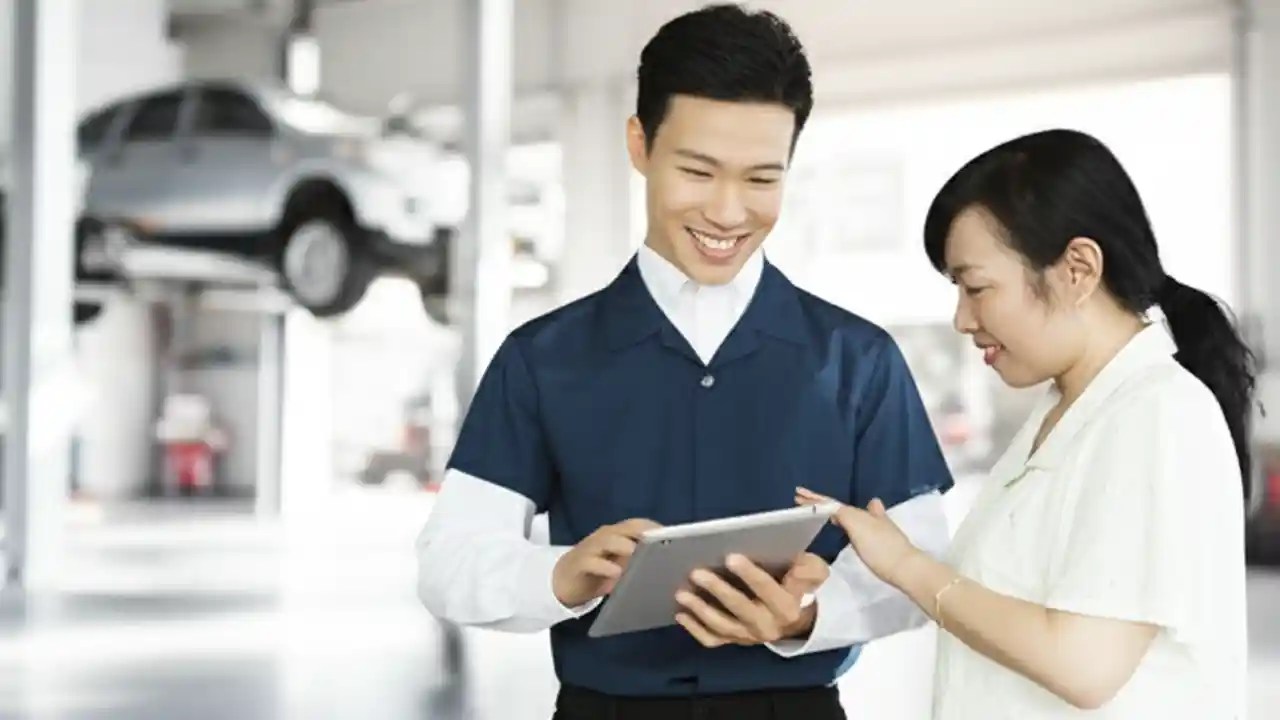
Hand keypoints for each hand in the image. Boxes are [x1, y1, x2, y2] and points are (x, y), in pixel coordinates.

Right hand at [552, 518, 660, 607]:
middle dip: (645, 534)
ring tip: (642, 557)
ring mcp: (591, 547)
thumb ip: (638, 563)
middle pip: (627, 529)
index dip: (656, 529)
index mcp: (618, 534)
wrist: (563, 581)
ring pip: (610, 540)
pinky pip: (593, 562)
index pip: (639, 525)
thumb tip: (667, 568)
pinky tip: (617, 575)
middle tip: (661, 544)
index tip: (675, 538)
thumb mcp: (620, 566)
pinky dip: (606, 568)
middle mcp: (606, 536)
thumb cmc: (599, 572)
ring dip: (626, 547)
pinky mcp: (579, 563)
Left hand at [674, 552, 828, 647]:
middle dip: (718, 590)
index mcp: (787, 607)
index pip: (767, 589)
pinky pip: (711, 639)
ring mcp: (748, 636)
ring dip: (700, 610)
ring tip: (681, 593)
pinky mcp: (733, 640)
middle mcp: (767, 626)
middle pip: (740, 609)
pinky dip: (694, 628)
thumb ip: (809, 568)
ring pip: (722, 626)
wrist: (794, 617)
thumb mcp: (812, 571)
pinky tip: (680, 613)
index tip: (731, 556)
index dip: (750, 574)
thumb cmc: (796, 584)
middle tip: (696, 572)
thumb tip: (797, 566)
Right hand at [796, 487, 919, 586]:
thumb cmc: (880, 547)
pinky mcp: (877, 545)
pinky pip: (855, 526)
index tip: (798, 493)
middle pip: (841, 507)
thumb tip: (832, 507)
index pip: (833, 503)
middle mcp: (869, 517)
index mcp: (862, 513)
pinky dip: (845, 522)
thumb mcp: (858, 526)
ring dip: (834, 512)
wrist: (905, 568)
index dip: (816, 499)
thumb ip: (843, 514)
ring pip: (849, 515)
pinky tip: (846, 526)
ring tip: (822, 510)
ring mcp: (875, 530)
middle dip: (823, 503)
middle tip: (804, 499)